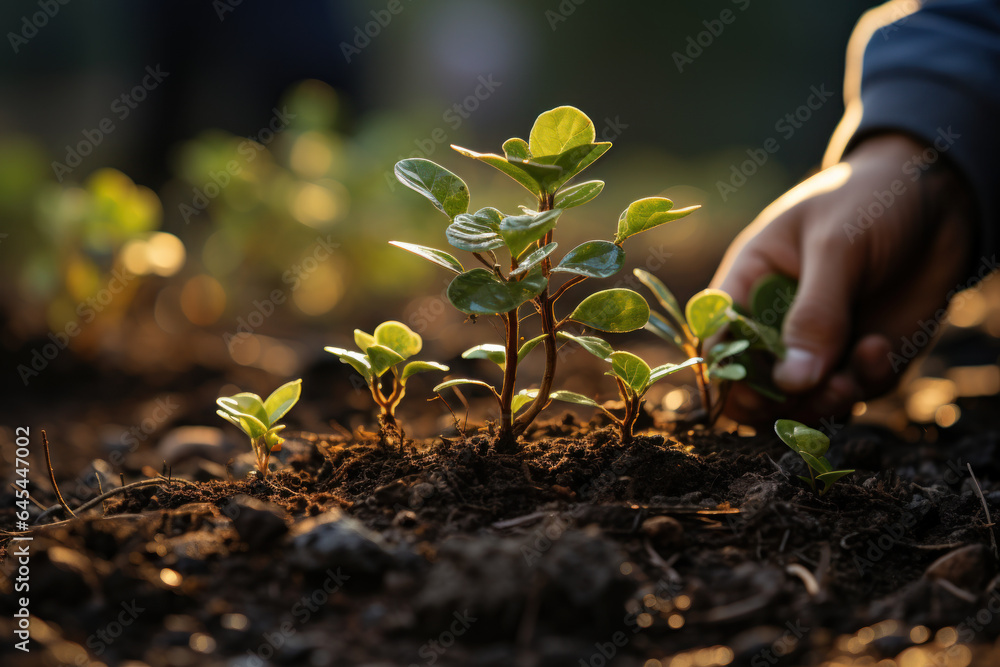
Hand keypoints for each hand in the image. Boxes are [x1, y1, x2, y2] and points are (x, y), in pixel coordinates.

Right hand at [711, 133, 974, 424]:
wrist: (941, 193)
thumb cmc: (869, 199)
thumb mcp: (836, 246)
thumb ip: (815, 313)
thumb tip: (791, 383)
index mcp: (749, 284)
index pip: (718, 340)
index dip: (729, 371)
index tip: (757, 388)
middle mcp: (777, 320)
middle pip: (754, 383)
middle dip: (777, 401)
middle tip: (808, 395)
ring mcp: (821, 341)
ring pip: (804, 399)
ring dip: (823, 402)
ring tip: (848, 382)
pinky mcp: (863, 355)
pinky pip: (856, 390)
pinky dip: (866, 382)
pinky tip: (880, 348)